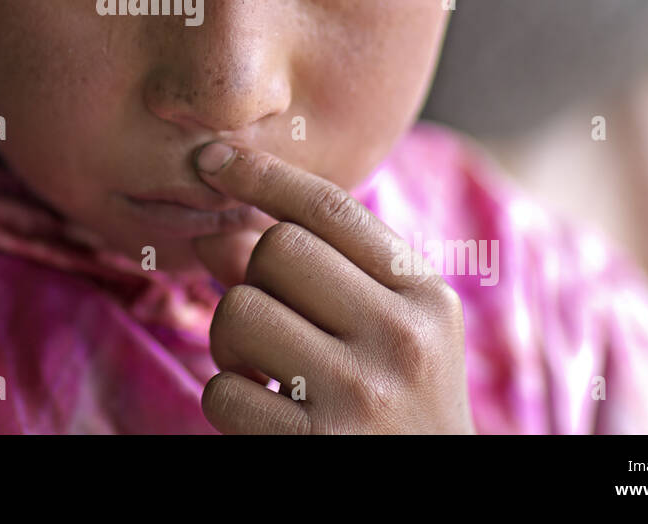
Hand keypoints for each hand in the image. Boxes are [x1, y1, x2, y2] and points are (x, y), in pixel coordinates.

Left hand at [190, 142, 474, 433]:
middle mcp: (401, 337)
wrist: (435, 502)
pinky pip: (222, 390)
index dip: (263, 174)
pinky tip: (270, 416)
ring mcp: (360, 394)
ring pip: (239, 311)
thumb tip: (217, 228)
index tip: (212, 157)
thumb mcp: (387, 333)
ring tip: (269, 373)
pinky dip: (229, 400)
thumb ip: (318, 275)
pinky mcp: (315, 446)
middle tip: (269, 322)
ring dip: (232, 343)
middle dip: (251, 277)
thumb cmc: (401, 409)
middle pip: (276, 250)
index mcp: (426, 297)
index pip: (331, 208)